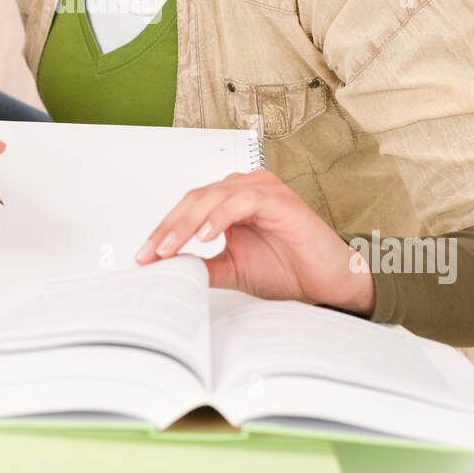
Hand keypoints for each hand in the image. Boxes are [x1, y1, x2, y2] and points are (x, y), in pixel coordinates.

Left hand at [134, 170, 374, 314]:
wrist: (330, 283)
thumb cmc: (289, 270)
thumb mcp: (233, 270)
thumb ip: (202, 266)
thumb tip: (168, 269)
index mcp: (231, 201)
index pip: (188, 208)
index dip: (164, 231)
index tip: (144, 256)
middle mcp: (244, 189)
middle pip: (195, 199)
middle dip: (169, 228)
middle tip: (151, 254)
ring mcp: (262, 190)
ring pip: (213, 196)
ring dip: (188, 223)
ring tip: (172, 247)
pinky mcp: (279, 200)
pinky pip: (243, 201)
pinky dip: (221, 216)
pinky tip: (207, 236)